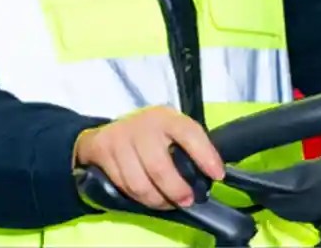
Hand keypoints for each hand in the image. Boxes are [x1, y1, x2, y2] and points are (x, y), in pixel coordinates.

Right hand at [74, 105, 224, 209]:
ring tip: (167, 203)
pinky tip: (147, 196)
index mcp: (166, 118)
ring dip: (157, 200)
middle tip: (187, 200)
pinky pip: (123, 185)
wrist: (107, 132)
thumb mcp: (170, 132)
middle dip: (176, 190)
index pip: (189, 133)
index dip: (205, 156)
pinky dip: (138, 197)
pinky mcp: (103, 151)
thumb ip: (188, 149)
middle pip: (160, 168)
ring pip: (140, 183)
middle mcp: (143, 125)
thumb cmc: (150, 136)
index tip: (217, 175)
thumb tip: (208, 176)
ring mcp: (121, 138)